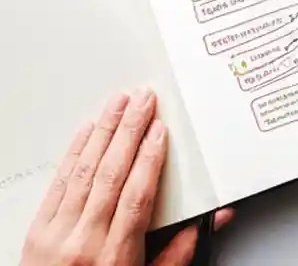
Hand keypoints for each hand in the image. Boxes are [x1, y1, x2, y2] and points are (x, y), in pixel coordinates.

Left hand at [21, 90, 233, 265]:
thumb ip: (176, 255)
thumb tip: (206, 224)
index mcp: (116, 255)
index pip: (136, 195)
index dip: (150, 159)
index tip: (160, 131)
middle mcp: (84, 240)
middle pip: (111, 174)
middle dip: (129, 130)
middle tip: (143, 101)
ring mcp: (57, 233)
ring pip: (84, 171)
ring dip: (103, 131)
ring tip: (118, 104)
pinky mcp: (38, 229)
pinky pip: (58, 183)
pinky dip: (73, 153)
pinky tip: (85, 132)